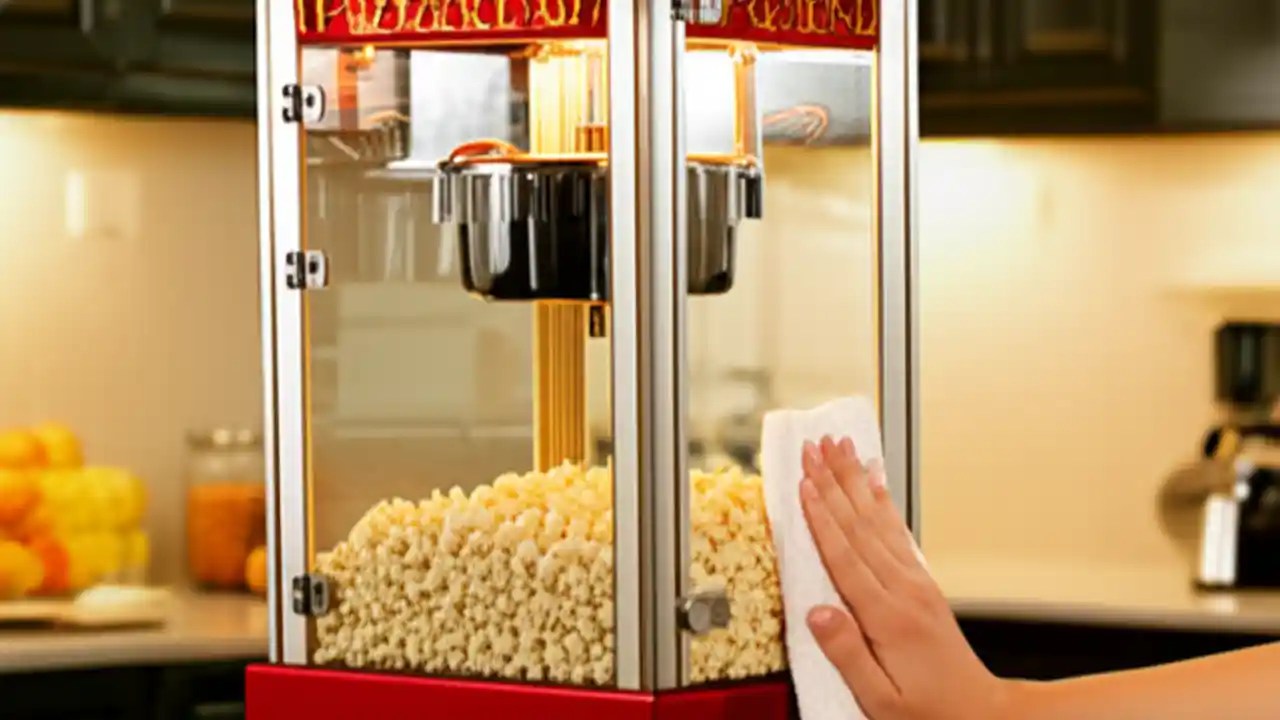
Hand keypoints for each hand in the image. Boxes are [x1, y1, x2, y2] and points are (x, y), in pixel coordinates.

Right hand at [799, 437, 1014, 719]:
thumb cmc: (929, 711)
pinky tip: (874, 485)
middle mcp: (904, 591)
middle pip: (859, 526)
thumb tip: (817, 614)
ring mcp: (916, 584)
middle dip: (834, 482)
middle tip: (815, 446)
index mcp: (887, 616)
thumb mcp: (879, 698)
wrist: (981, 714)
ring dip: (855, 482)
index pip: (844, 555)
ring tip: (841, 449)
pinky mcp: (923, 586)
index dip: (820, 516)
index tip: (802, 482)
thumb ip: (846, 653)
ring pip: (877, 522)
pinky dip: (884, 504)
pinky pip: (898, 534)